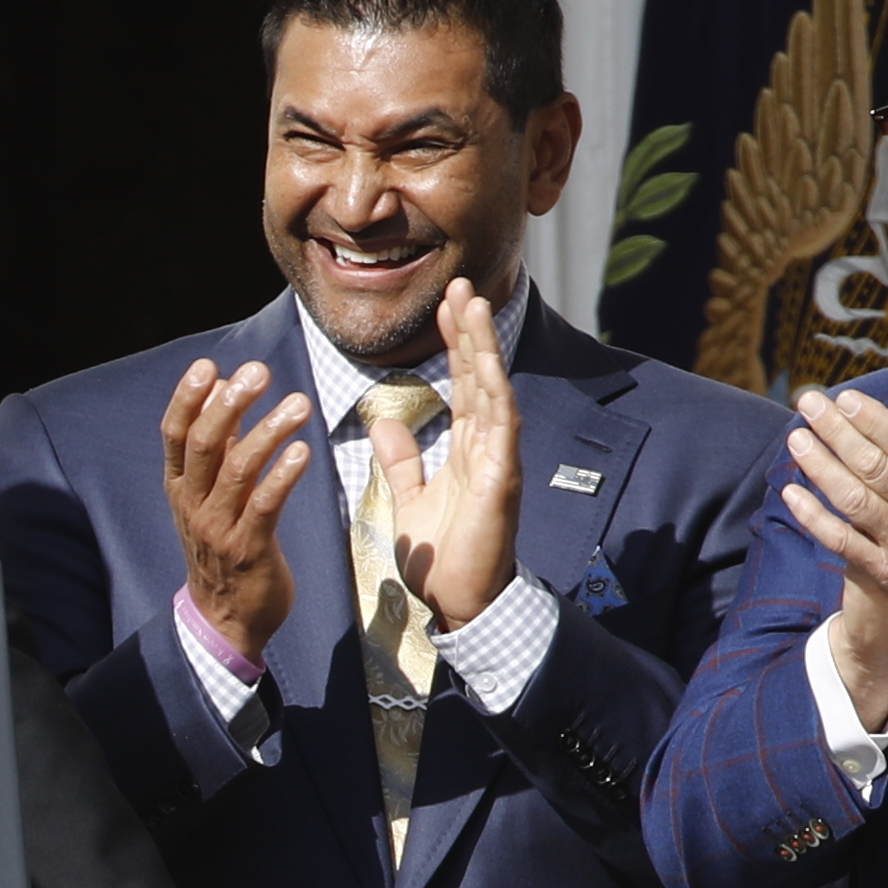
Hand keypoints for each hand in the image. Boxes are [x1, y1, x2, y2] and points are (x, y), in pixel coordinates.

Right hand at [157, 357, 307, 671]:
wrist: (225, 618)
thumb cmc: (223, 546)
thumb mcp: (209, 495)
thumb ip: (216, 446)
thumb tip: (219, 388)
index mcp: (179, 487)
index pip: (175, 434)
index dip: (187, 399)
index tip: (208, 366)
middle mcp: (193, 504)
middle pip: (204, 444)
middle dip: (231, 404)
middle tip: (258, 373)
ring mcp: (218, 528)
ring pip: (237, 471)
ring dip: (268, 432)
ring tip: (299, 403)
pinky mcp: (249, 550)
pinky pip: (265, 506)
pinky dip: (283, 476)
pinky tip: (303, 452)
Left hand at [361, 278, 527, 630]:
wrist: (461, 604)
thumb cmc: (443, 558)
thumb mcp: (409, 499)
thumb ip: (401, 460)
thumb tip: (384, 419)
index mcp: (466, 448)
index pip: (460, 383)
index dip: (453, 342)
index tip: (444, 301)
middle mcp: (487, 447)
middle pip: (478, 375)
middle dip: (469, 329)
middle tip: (459, 282)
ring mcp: (499, 461)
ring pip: (493, 391)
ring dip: (484, 348)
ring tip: (474, 303)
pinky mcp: (503, 481)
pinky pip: (501, 430)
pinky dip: (494, 395)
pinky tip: (487, 365)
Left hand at [782, 356, 887, 650]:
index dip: (873, 419)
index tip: (845, 398)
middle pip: (873, 465)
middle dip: (835, 430)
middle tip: (808, 402)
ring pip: (852, 499)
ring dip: (819, 466)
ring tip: (797, 438)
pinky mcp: (886, 570)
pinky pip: (841, 540)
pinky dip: (814, 516)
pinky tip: (792, 492)